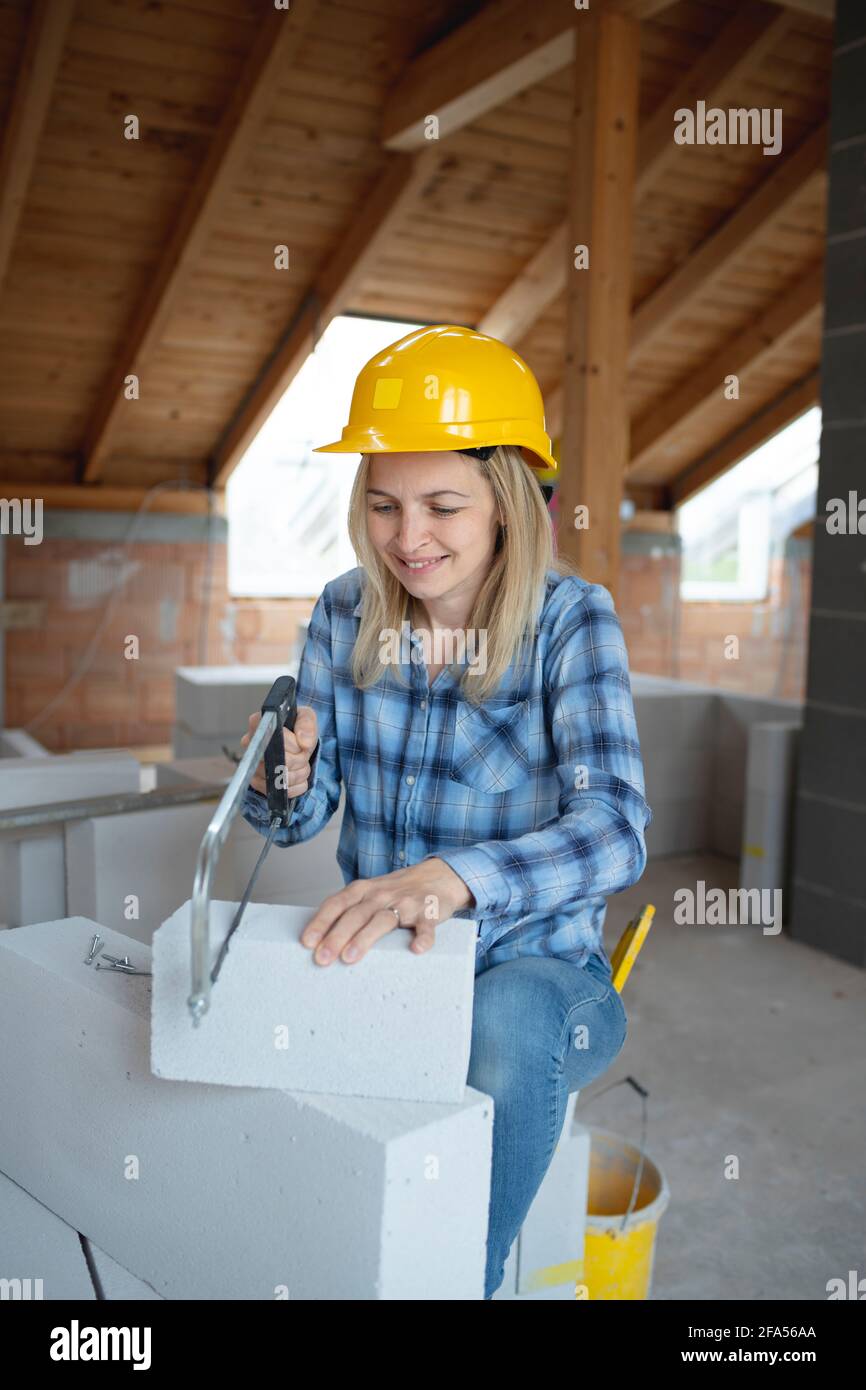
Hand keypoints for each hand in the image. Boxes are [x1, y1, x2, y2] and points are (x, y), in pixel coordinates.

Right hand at [241, 705, 317, 796]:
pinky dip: (297, 786)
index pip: (271, 735)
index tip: (298, 743)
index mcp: (259, 724)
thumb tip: (303, 742)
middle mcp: (252, 745)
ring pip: (281, 778)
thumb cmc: (296, 729)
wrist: (297, 744)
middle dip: (299, 759)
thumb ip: (307, 724)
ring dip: (300, 773)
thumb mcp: (305, 717)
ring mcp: (253, 766)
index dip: (289, 743)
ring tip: (301, 763)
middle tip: (303, 753)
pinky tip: (298, 775)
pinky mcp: (258, 783)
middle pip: (278, 760)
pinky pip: (282, 791)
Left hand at [301, 858, 474, 966]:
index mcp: (364, 890)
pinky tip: (416, 949)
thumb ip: (350, 911)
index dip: (321, 922)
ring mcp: (406, 903)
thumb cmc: (397, 891)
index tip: (307, 941)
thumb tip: (320, 940)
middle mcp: (382, 895)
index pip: (337, 904)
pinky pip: (426, 927)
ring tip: (349, 958)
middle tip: (322, 958)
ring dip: (365, 938)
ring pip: (383, 920)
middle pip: (355, 915)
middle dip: (336, 936)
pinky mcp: (429, 913)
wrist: (440, 876)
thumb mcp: (371, 893)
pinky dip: (422, 938)